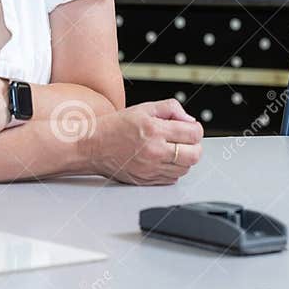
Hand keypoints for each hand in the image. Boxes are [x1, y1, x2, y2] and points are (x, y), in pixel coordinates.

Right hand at [84, 99, 203, 185]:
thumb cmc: (116, 126)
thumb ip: (171, 109)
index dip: (195, 129)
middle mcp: (154, 151)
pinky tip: (163, 160)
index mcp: (154, 130)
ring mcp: (151, 168)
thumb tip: (190, 120)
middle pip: (194, 155)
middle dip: (194, 146)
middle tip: (186, 140)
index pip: (194, 134)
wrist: (93, 146)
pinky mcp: (147, 180)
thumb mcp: (144, 108)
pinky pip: (172, 179)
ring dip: (184, 159)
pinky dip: (173, 170)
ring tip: (172, 149)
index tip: (189, 128)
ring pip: (185, 169)